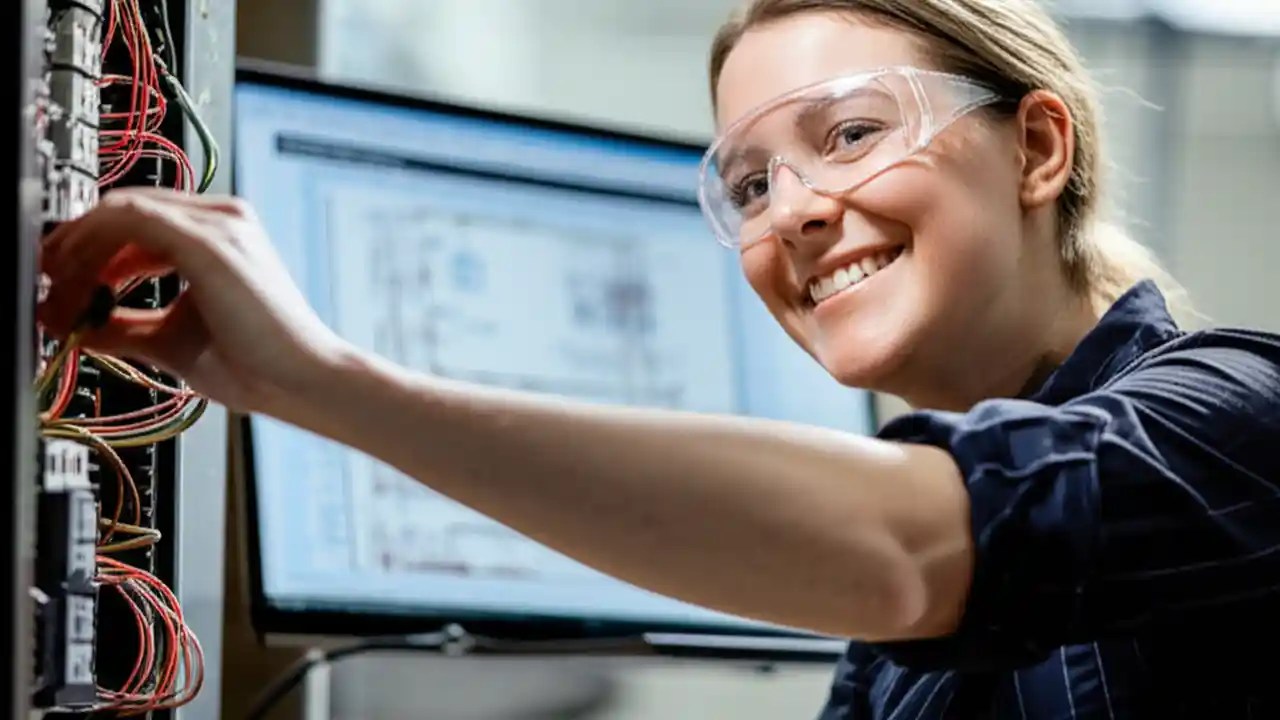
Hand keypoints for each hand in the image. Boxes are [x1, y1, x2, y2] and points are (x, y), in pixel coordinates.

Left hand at [39, 188, 350, 414]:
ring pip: (119, 210)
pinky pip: (130, 220)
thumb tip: (76, 326)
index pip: (136, 223)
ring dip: (76, 251)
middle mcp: (221, 219)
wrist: (299, 380)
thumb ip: (125, 326)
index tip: (57, 285)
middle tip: (44, 290)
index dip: (89, 250)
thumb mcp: (171, 340)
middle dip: (73, 249)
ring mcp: (217, 224)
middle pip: (122, 210)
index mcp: (220, 237)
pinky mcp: (207, 240)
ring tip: (56, 297)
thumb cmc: (256, 364)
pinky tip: (79, 288)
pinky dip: (93, 250)